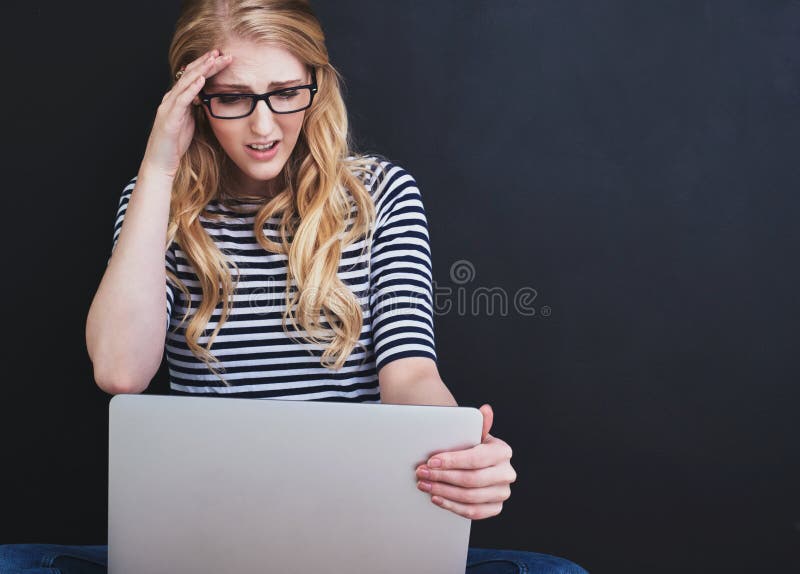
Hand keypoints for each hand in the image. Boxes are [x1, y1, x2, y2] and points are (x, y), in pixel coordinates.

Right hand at [141, 49, 231, 178]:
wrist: (160, 163)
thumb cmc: (175, 144)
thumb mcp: (189, 122)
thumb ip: (194, 108)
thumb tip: (203, 96)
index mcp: (177, 100)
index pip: (193, 78)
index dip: (206, 66)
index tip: (221, 57)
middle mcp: (170, 100)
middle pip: (190, 75)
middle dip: (206, 63)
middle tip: (221, 52)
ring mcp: (168, 108)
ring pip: (185, 83)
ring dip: (201, 70)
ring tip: (214, 60)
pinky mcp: (169, 119)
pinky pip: (181, 100)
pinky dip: (191, 89)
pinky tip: (201, 80)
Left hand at [415, 404, 515, 519]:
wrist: (480, 465)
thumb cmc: (474, 447)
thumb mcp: (475, 434)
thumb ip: (479, 424)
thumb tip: (486, 410)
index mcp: (503, 452)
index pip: (476, 459)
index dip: (452, 461)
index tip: (431, 461)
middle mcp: (507, 473)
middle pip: (471, 480)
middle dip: (442, 477)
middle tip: (422, 473)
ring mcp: (502, 493)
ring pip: (470, 498)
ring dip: (443, 492)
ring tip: (425, 484)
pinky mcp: (495, 507)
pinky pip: (473, 512)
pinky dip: (452, 506)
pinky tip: (437, 498)